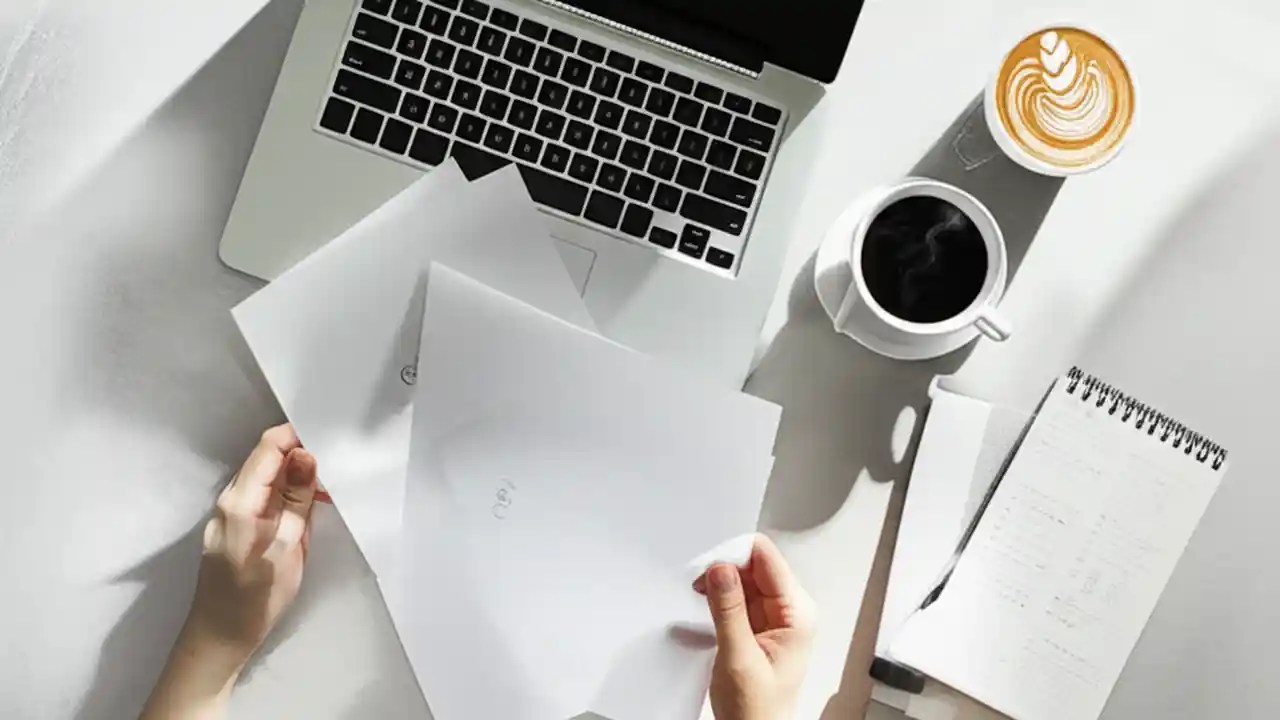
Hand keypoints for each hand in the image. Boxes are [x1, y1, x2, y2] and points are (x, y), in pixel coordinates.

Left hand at [142, 425, 318, 719]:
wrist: (219, 637)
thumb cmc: (258, 597)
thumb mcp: (288, 546)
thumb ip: (296, 498)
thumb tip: (306, 453)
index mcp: (240, 501)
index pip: (269, 447)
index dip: (299, 436)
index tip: (330, 438)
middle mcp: (228, 499)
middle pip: (265, 458)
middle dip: (300, 454)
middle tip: (337, 463)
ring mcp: (227, 512)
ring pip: (264, 477)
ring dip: (295, 476)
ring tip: (328, 485)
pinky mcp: (233, 525)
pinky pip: (260, 496)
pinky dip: (284, 493)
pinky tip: (306, 506)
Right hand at [696, 535, 815, 719]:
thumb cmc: (757, 711)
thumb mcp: (739, 657)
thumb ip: (729, 610)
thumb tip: (720, 569)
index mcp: (797, 613)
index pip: (767, 558)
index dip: (735, 554)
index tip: (709, 566)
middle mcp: (789, 610)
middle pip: (754, 565)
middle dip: (724, 569)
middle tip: (700, 584)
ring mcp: (773, 617)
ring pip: (743, 579)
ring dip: (719, 584)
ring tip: (702, 599)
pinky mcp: (757, 625)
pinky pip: (737, 597)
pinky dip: (719, 598)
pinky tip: (707, 610)